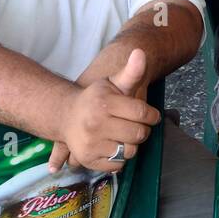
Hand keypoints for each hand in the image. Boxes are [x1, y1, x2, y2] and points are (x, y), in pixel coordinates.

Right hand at [53, 50, 159, 172]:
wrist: (66, 115)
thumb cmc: (97, 98)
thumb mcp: (114, 83)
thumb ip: (131, 71)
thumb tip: (141, 52)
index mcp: (104, 103)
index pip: (143, 114)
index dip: (152, 116)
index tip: (150, 115)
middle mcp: (95, 123)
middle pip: (138, 134)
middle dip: (141, 130)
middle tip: (134, 126)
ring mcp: (90, 143)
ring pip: (129, 151)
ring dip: (131, 145)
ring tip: (122, 135)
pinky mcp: (88, 159)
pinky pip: (118, 165)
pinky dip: (119, 158)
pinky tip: (112, 146)